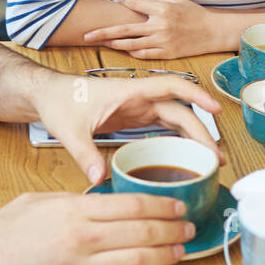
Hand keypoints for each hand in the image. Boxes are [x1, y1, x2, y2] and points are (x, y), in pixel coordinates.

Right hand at [0, 191, 196, 264]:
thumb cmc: (3, 233)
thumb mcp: (39, 200)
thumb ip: (76, 200)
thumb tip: (106, 199)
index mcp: (74, 211)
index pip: (132, 205)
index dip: (162, 206)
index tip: (177, 205)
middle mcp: (81, 242)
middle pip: (142, 234)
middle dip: (172, 230)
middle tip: (188, 226)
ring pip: (138, 264)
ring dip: (165, 257)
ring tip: (179, 250)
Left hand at [35, 73, 222, 183]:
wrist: (49, 96)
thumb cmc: (59, 102)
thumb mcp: (69, 130)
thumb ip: (85, 154)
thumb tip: (98, 178)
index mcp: (129, 91)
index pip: (171, 86)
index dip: (196, 95)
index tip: (215, 109)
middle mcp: (139, 97)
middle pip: (180, 110)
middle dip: (201, 131)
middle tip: (215, 157)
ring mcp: (138, 107)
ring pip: (176, 118)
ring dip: (194, 137)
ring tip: (209, 160)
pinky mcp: (135, 117)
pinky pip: (165, 126)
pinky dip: (179, 139)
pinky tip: (188, 155)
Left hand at [83, 0, 227, 57]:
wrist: (213, 32)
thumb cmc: (194, 13)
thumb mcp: (175, 0)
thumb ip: (154, 0)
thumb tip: (133, 1)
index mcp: (162, 9)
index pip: (134, 5)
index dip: (123, 3)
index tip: (116, 1)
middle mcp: (160, 25)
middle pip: (125, 30)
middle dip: (103, 32)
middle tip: (87, 35)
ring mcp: (162, 41)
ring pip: (131, 45)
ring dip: (114, 45)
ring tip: (101, 43)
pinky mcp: (167, 53)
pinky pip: (144, 54)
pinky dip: (132, 52)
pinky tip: (125, 49)